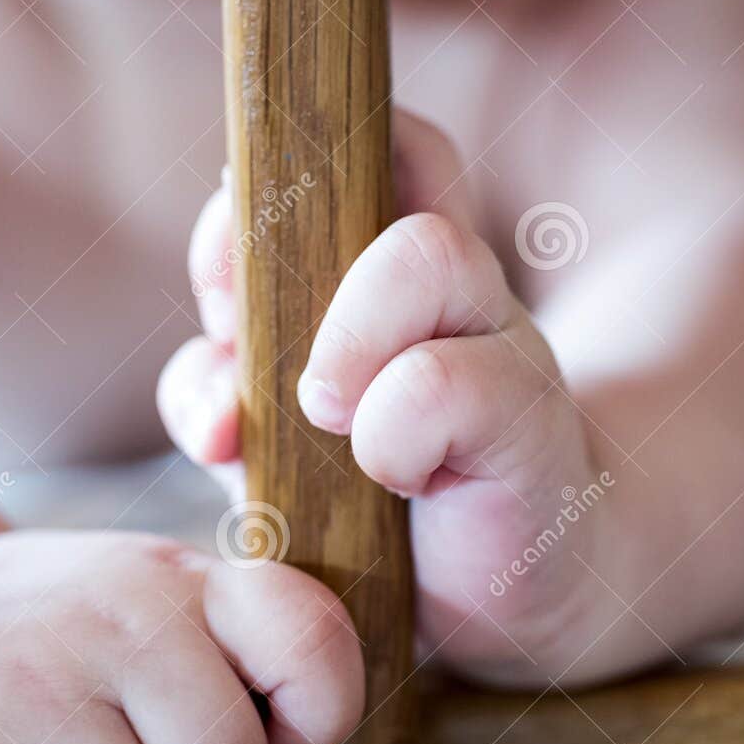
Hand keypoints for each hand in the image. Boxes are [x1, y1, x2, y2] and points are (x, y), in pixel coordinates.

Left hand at [159, 112, 616, 687]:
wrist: (491, 598)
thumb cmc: (370, 507)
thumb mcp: (263, 442)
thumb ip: (216, 399)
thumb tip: (215, 412)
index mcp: (387, 268)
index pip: (355, 146)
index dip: (263, 190)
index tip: (216, 299)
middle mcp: (454, 283)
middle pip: (395, 156)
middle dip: (273, 243)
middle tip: (236, 334)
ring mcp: (502, 340)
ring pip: (427, 254)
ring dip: (347, 336)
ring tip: (326, 415)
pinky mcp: (527, 419)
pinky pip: (439, 384)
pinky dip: (388, 436)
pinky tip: (395, 478)